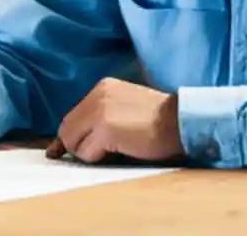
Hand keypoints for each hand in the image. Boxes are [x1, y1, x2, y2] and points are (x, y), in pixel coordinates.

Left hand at [45, 77, 183, 163]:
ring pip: (73, 142)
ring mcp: (99, 112)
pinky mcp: (105, 129)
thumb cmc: (159, 119)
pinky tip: (119, 151)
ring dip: (89, 153)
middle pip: (67, 129)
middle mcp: (97, 95)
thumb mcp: (126, 105)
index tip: (74, 147)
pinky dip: (98, 158)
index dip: (75, 135)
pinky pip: (86, 153)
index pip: (74, 115)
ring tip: (114, 150)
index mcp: (102, 87)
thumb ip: (102, 114)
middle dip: (77, 145)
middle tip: (98, 152)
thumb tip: (76, 138)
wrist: (180, 121)